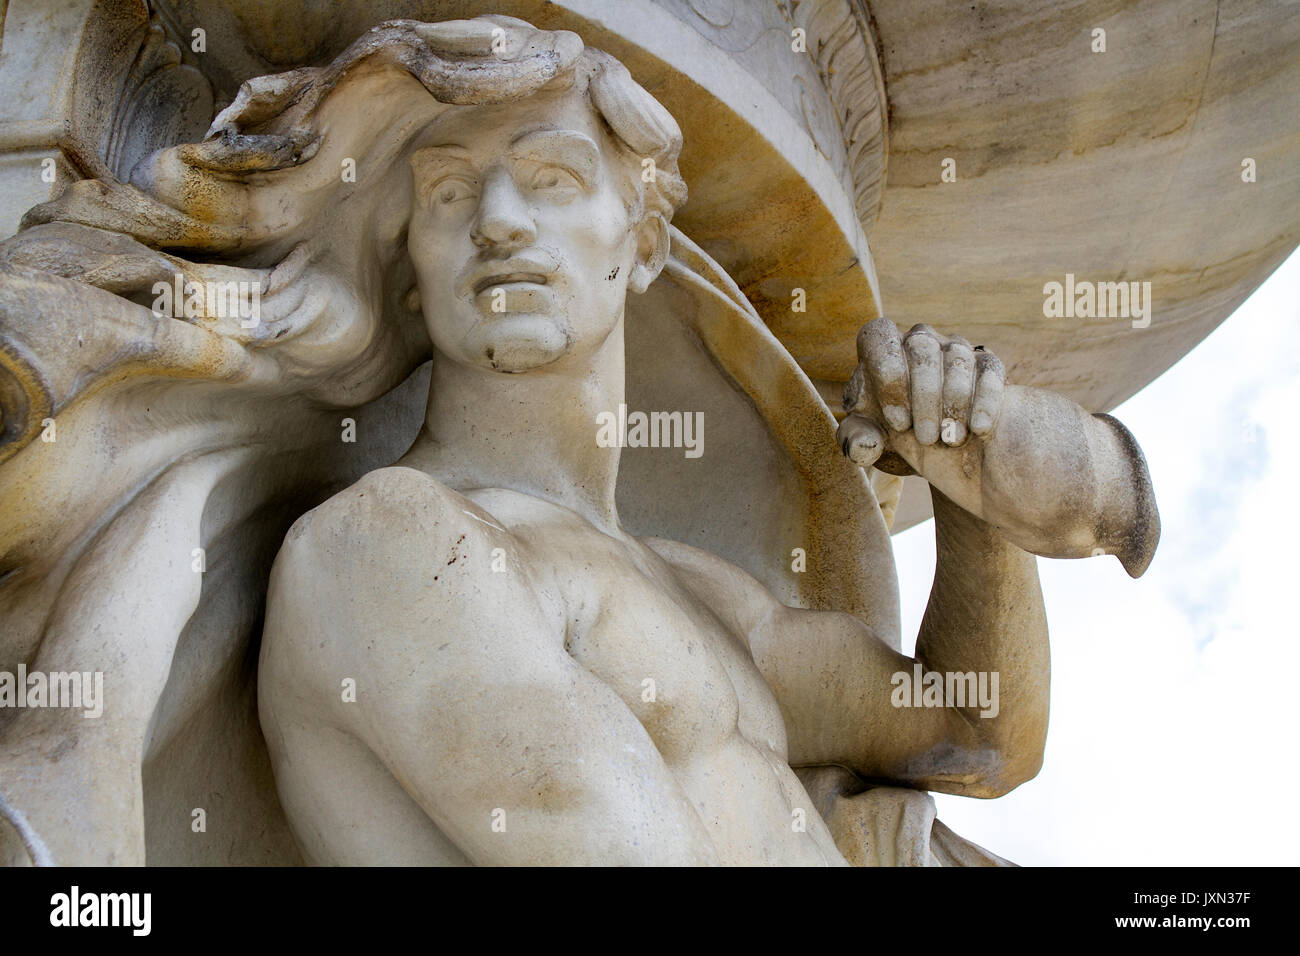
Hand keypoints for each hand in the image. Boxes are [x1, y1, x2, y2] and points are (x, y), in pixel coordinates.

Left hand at [837, 318, 1005, 470]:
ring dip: (954, 402)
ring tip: (949, 440)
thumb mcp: (870, 439)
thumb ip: (857, 440)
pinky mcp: (984, 363)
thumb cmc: (890, 430)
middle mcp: (917, 339)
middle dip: (924, 396)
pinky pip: (989, 369)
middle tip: (925, 438)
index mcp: (880, 347)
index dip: (888, 376)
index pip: (879, 338)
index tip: (898, 422)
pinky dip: (986, 400)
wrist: (930, 441)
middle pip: (921, 347)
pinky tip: (978, 429)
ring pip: (956, 357)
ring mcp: (952, 347)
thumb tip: (862, 443)